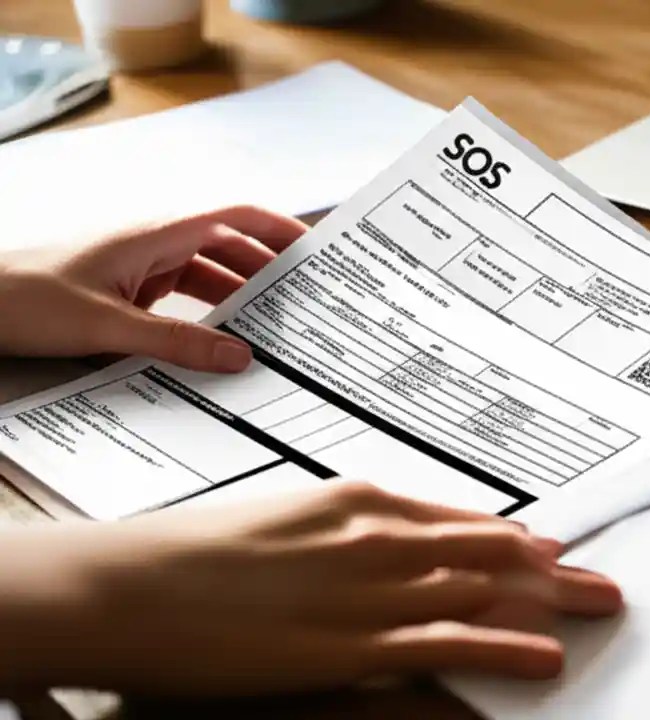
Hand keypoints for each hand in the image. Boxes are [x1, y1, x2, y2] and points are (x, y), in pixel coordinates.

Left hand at [0, 206, 307, 372]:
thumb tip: (240, 357)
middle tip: (308, 296)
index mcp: (153, 235)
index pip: (232, 217)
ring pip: (206, 274)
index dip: (277, 226)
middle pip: (227, 247)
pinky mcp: (126, 292)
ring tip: (276, 323)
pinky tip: (222, 340)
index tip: (315, 248)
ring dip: (239, 294)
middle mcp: (151, 245)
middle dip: (268, 268)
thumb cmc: (25, 300)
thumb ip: (177, 343)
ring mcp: (138, 268)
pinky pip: (181, 299)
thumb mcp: (106, 326)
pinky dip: (207, 315)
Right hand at [0, 481, 621, 695]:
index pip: (461, 517)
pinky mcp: (354, 645)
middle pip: (491, 552)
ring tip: (601, 607)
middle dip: (553, 569)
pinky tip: (544, 659)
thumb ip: (342, 528)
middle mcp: (380, 536)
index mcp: (359, 499)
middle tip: (602, 577)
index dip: (514, 539)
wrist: (132, 584)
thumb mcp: (283, 519)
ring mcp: (372, 589)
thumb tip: (385, 535)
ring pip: (485, 592)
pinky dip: (504, 650)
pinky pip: (450, 645)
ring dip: (550, 602)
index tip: (551, 548)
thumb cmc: (195, 551)